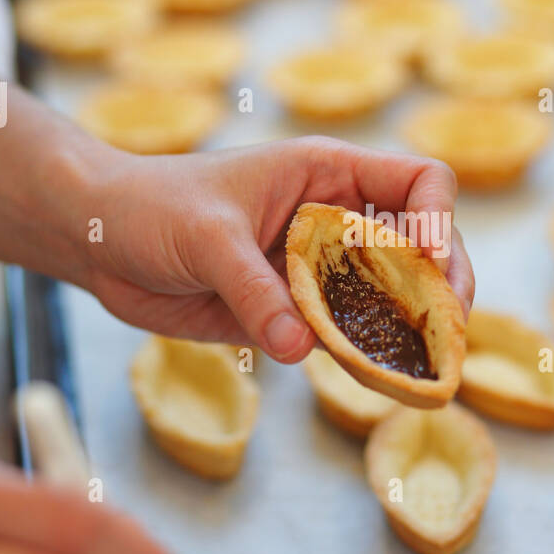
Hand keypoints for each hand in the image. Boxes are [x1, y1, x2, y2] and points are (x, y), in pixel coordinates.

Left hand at [87, 137, 474, 361]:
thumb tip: (301, 347)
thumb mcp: (206, 238)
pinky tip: (379, 378)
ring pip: (393, 297)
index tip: (428, 262)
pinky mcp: (296, 313)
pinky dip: (367, 357)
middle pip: (424, 246)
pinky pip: (347, 336)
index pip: (418, 182)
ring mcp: (321, 269)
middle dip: (445, 285)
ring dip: (414, 328)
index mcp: (327, 175)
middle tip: (449, 330)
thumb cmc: (152, 209)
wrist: (104, 243)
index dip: (437, 219)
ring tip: (430, 367)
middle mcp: (337, 221)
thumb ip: (254, 290)